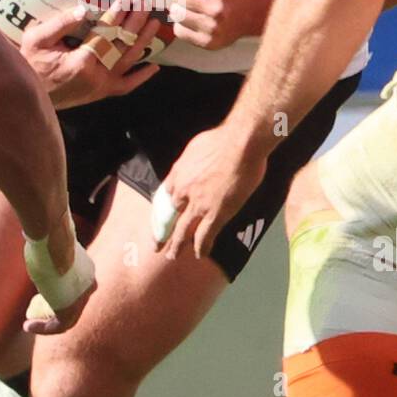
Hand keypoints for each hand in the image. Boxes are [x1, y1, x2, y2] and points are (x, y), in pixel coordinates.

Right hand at [20, 1, 159, 108]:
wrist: (28, 95)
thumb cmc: (30, 64)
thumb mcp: (36, 39)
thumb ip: (59, 24)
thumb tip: (81, 10)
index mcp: (80, 62)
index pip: (104, 35)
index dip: (115, 17)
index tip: (124, 1)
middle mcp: (96, 76)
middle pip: (121, 45)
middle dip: (134, 23)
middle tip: (144, 5)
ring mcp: (101, 86)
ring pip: (128, 62)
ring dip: (143, 42)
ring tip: (154, 24)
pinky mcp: (101, 93)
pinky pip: (126, 86)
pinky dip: (141, 77)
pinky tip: (155, 66)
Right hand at [21, 217, 96, 334]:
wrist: (52, 236)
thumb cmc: (47, 235)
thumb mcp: (50, 245)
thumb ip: (49, 249)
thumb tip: (36, 236)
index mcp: (86, 269)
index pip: (76, 289)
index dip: (58, 297)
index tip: (40, 299)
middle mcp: (88, 283)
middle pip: (73, 306)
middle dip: (53, 313)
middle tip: (35, 315)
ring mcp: (82, 297)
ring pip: (67, 319)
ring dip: (47, 325)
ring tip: (29, 325)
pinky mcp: (71, 308)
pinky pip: (58, 325)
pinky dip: (43, 328)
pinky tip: (28, 326)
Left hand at [153, 125, 267, 260]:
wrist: (240, 143)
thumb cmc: (222, 139)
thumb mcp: (195, 147)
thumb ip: (191, 161)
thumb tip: (193, 165)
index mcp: (177, 174)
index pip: (165, 197)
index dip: (164, 210)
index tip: (162, 218)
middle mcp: (183, 192)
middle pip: (169, 217)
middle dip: (163, 234)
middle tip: (157, 246)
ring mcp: (198, 205)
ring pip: (183, 231)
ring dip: (177, 246)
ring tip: (172, 256)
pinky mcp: (216, 214)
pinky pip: (205, 235)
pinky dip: (201, 247)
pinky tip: (200, 255)